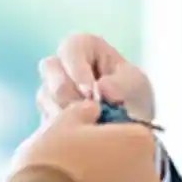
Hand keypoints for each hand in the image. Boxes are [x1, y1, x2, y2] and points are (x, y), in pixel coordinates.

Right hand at [11, 101, 160, 181]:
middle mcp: (150, 177)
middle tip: (76, 171)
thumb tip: (92, 109)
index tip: (83, 144)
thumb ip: (84, 111)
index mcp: (141, 142)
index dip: (106, 138)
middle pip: (131, 168)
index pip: (130, 134)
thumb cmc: (51, 162)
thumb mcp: (62, 123)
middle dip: (110, 168)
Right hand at [37, 33, 154, 122]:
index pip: (71, 47)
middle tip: (89, 111)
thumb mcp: (136, 86)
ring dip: (66, 112)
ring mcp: (51, 87)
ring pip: (45, 95)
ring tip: (91, 124)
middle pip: (50, 68)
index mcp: (85, 47)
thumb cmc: (133, 97)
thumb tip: (102, 88)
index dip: (77, 69)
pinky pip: (45, 116)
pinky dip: (62, 127)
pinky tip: (82, 135)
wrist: (129, 130)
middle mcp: (63, 63)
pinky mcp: (47, 110)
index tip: (90, 92)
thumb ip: (121, 84)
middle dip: (69, 93)